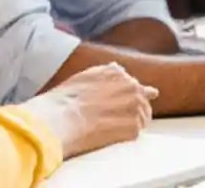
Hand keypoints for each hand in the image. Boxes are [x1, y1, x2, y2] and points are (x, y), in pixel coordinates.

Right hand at [24, 63, 157, 158]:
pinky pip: (136, 133)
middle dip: (133, 109)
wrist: (62, 120)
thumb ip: (105, 73)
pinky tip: (111, 137)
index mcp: (117, 73)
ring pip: (143, 117)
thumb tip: (118, 67)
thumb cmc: (65, 101)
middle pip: (142, 99)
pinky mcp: (134, 127)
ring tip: (112, 130)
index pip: (133, 84)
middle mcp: (131, 86)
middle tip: (114, 120)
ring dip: (132, 123)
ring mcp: (135, 106)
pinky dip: (126, 136)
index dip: (128, 96)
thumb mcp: (84, 77)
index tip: (122, 104)